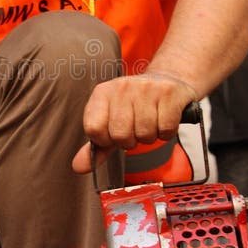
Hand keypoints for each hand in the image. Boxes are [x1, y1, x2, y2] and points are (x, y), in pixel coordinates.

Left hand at [72, 70, 196, 173]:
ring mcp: (146, 88)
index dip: (105, 140)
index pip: (94, 129)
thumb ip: (96, 146)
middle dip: (130, 141)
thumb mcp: (111, 122)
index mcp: (102, 93)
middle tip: (135, 129)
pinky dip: (166, 133)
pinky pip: (166, 130)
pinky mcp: (169, 92)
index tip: (113, 135)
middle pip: (121, 135)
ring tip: (150, 123)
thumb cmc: (135, 105)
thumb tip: (79, 167)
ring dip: (150, 137)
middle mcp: (121, 87)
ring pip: (145, 134)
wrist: (166, 81)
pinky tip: (163, 119)